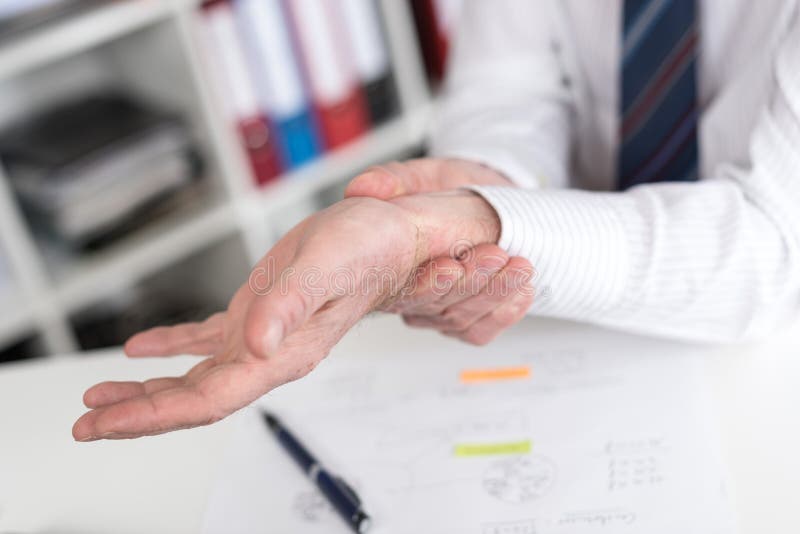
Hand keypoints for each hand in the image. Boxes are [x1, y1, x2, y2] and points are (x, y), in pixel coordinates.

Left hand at [73, 192, 499, 440]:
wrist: (389, 237)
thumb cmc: (367, 248)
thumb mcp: (326, 265)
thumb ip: (290, 306)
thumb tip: (252, 345)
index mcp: (284, 351)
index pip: (211, 397)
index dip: (155, 413)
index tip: (107, 423)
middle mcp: (271, 354)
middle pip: (197, 398)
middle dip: (140, 413)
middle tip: (86, 423)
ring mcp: (263, 338)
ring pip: (198, 377)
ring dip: (149, 389)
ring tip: (101, 396)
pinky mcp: (259, 315)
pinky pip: (208, 342)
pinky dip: (172, 348)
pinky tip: (143, 349)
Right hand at [346, 158, 534, 344]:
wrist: (487, 201)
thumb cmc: (450, 190)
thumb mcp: (423, 175)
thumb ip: (394, 179)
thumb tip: (365, 187)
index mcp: (390, 263)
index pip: (401, 288)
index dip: (428, 283)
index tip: (452, 266)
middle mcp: (410, 292)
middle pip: (436, 307)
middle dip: (470, 283)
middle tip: (496, 256)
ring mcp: (437, 309)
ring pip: (460, 320)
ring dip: (494, 295)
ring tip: (518, 269)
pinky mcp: (464, 317)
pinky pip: (478, 330)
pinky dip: (504, 313)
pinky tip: (521, 292)